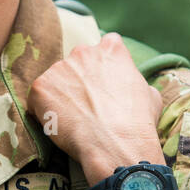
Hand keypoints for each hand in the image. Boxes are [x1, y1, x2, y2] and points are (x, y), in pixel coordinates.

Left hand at [28, 33, 163, 185]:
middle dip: (80, 79)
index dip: (104, 65)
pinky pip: (39, 97)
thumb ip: (133, 81)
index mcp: (111, 49)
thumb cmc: (137, 123)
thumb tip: (129, 86)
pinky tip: (60, 125)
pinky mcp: (40, 87)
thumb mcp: (150, 95)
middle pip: (78, 61)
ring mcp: (59, 68)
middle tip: (87, 104)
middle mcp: (83, 52)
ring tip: (74, 119)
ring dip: (62, 94)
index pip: (106, 45)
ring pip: (57, 79)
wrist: (115, 145)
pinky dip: (45, 110)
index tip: (104, 81)